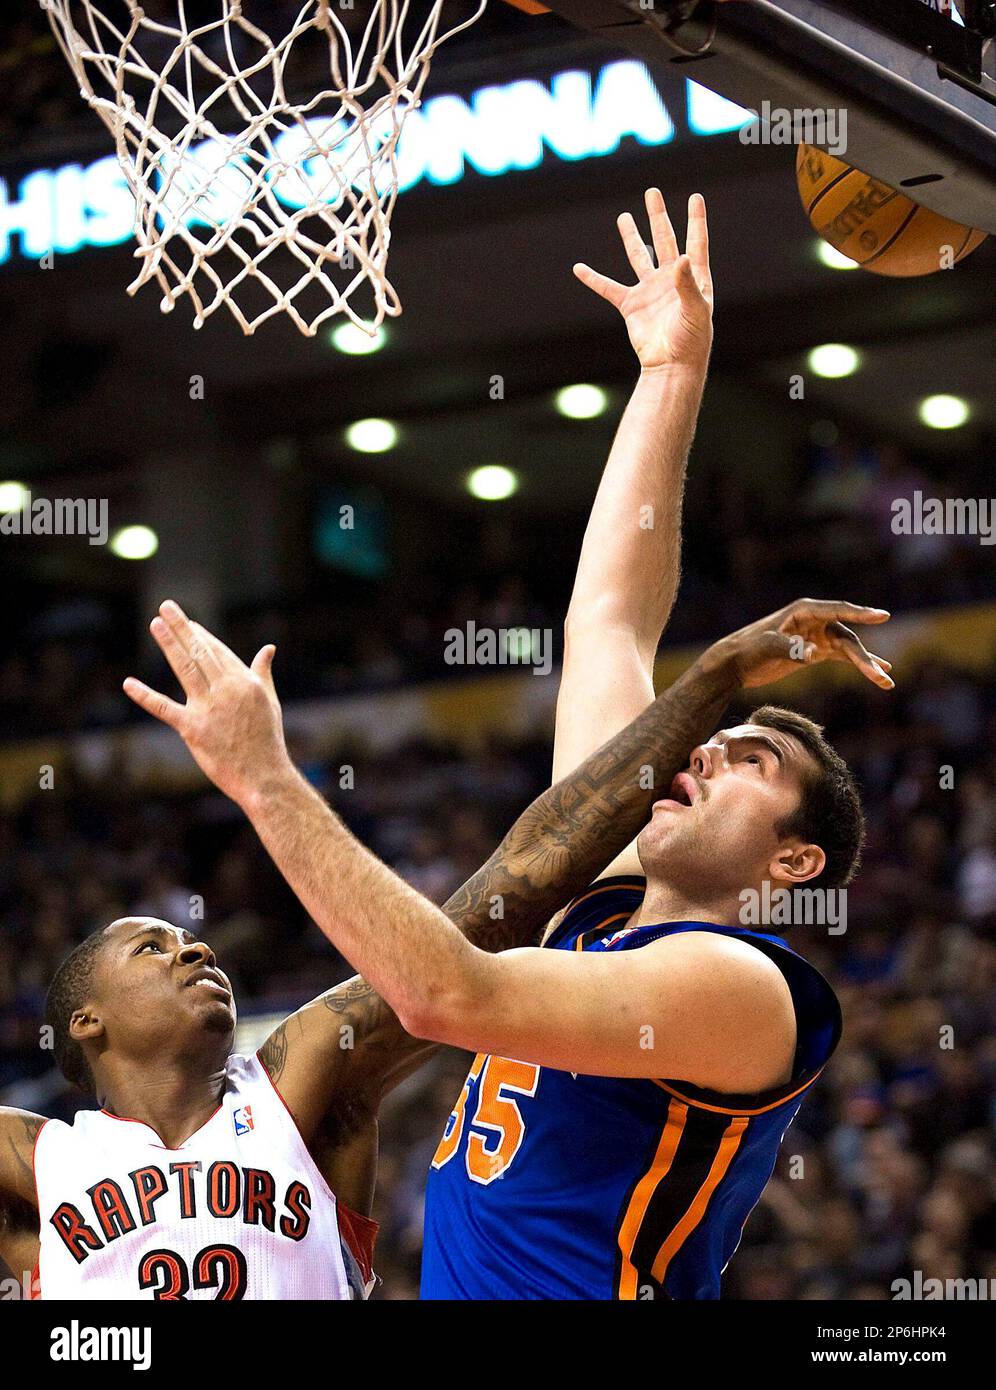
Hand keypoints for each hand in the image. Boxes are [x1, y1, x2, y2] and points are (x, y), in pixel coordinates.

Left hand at [122, 600, 289, 806]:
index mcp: (246, 682)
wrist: (264, 776)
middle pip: (199, 652)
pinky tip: (128, 684)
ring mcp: (209, 708)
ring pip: (184, 669)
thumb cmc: (268, 739)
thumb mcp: (269, 701)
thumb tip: (268, 649)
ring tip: (155, 625)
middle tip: (166, 608)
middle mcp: (227, 690)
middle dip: (182, 628)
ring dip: (169, 644)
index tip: (188, 622)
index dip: (201, 635)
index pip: (218, 651)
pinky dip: (144, 696)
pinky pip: (164, 708)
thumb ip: (263, 673)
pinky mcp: (193, 729)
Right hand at [573, 189, 713, 371]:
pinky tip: (579, 268)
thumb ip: (687, 284)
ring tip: (624, 217)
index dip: (696, 220)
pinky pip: (609, 288)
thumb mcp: (696, 311)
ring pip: (638, 256)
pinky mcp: (631, 306)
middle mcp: (671, 280)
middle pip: (664, 240)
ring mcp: (650, 291)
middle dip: (658, 216)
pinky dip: (593, 279)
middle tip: (652, 193)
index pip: (695, 242)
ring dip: (631, 236)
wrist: (672, 366)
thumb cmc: (692, 340)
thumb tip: (680, 257)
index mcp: (693, 278)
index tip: (695, 198)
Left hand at [702, 599, 894, 690]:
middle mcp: (814, 621)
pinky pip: (842, 656)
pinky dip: (859, 664)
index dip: (861, 614)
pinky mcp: (815, 651)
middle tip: (883, 675)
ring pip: (848, 649)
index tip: (882, 616)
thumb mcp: (766, 648)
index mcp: (804, 612)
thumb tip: (814, 654)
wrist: (734, 664)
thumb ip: (790, 648)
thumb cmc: (747, 651)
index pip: (838, 610)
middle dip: (865, 658)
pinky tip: (880, 672)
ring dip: (867, 665)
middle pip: (847, 637)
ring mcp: (816, 636)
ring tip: (887, 681)